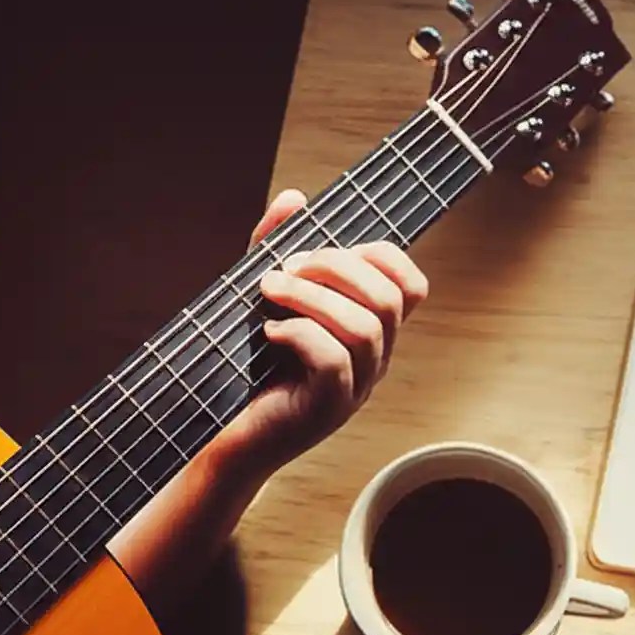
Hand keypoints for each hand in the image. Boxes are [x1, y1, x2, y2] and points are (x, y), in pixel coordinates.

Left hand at [207, 189, 428, 479]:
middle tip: (283, 269)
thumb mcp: (263, 295)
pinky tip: (268, 333)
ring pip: (365, 326)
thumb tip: (294, 199)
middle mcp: (375, 358)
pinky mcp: (330, 409)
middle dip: (335, 268)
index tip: (320, 251)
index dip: (376, 255)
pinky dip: (298, 333)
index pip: (409, 284)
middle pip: (389, 297)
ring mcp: (358, 386)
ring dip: (311, 296)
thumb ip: (276, 247)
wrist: (225, 436)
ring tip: (268, 292)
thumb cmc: (249, 365)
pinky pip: (334, 359)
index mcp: (371, 331)